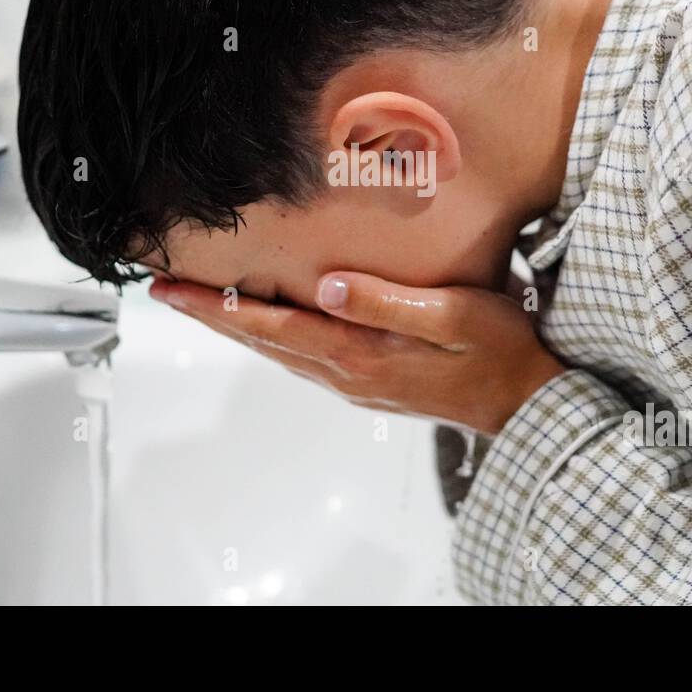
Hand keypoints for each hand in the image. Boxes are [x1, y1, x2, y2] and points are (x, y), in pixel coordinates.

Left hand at [149, 272, 565, 434]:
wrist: (526, 404)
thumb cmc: (498, 352)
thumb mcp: (453, 315)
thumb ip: (386, 302)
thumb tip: (324, 286)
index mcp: (360, 352)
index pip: (270, 324)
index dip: (217, 306)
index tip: (172, 290)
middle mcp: (347, 373)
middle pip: (262, 341)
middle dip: (212, 313)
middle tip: (166, 290)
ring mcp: (356, 382)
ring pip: (279, 351)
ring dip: (237, 326)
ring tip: (203, 302)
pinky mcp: (369, 382)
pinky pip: (303, 357)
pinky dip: (271, 337)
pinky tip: (266, 324)